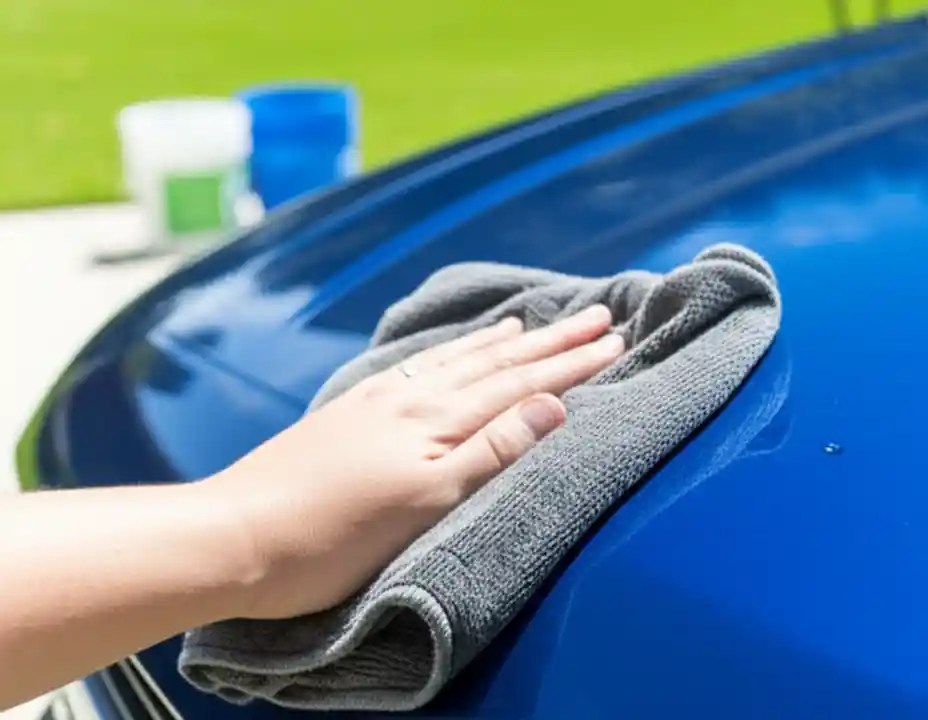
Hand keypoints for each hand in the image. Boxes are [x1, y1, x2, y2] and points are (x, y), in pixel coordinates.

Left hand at [204, 305, 623, 619]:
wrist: (236, 536)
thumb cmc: (335, 537)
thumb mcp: (427, 503)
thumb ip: (493, 451)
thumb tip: (554, 405)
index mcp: (437, 420)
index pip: (522, 384)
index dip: (573, 363)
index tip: (617, 339)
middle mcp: (412, 398)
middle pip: (497, 362)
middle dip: (552, 341)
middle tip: (599, 316)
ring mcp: (378, 401)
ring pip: (456, 359)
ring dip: (502, 341)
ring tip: (530, 322)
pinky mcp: (351, 413)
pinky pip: (418, 367)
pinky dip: (448, 353)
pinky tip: (449, 353)